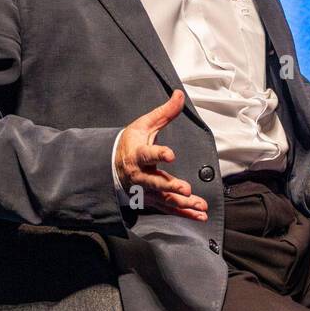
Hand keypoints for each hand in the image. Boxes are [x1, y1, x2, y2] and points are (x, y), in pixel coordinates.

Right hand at [114, 90, 208, 220]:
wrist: (110, 166)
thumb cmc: (130, 143)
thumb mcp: (144, 125)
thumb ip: (164, 112)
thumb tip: (179, 94)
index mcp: (137, 155)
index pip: (147, 154)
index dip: (158, 154)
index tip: (170, 154)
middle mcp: (140, 175)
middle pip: (155, 182)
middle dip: (170, 186)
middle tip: (185, 190)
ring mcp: (145, 190)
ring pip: (163, 199)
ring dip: (182, 204)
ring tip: (199, 206)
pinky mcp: (151, 199)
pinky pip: (168, 208)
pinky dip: (184, 213)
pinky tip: (199, 216)